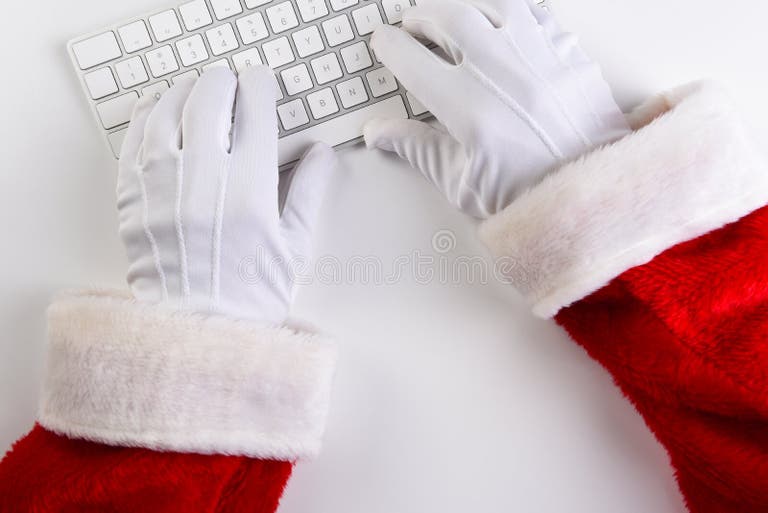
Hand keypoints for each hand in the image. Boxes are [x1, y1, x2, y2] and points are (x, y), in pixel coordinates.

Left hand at [117, 67, 335, 323]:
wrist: (196, 335)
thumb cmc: (249, 298)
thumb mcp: (294, 248)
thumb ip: (309, 193)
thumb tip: (321, 155)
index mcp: (250, 190)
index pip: (255, 111)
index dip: (260, 85)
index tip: (263, 82)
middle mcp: (202, 180)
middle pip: (208, 99)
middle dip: (223, 81)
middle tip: (231, 82)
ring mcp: (161, 187)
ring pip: (166, 110)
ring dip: (183, 90)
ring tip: (194, 89)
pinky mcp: (131, 199)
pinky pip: (133, 140)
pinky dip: (146, 114)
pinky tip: (157, 108)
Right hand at [364, 0, 628, 218]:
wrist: (591, 196)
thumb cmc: (530, 196)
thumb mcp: (462, 183)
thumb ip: (418, 149)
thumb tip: (382, 133)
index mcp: (467, 107)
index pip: (412, 59)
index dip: (391, 47)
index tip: (385, 44)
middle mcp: (500, 71)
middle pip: (447, 18)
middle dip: (422, 16)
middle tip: (412, 25)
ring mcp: (537, 56)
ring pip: (490, 4)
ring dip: (462, 6)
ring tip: (451, 15)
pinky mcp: (568, 53)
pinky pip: (534, 12)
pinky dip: (510, 10)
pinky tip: (500, 19)